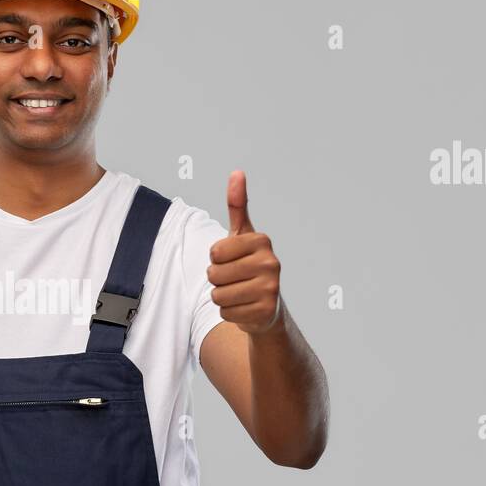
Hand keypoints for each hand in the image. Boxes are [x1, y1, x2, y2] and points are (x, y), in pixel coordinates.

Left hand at [207, 170, 282, 336]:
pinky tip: (244, 307)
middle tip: (234, 279)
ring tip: (238, 293)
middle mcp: (271, 263)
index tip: (231, 259)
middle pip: (214, 274)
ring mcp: (270, 288)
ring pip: (218, 295)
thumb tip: (236, 173)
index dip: (216, 259)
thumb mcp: (242, 235)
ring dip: (221, 297)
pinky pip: (225, 313)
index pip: (214, 252)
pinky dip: (229, 313)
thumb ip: (237, 206)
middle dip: (217, 280)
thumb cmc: (249, 265)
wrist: (267, 306)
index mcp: (262, 241)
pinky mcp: (265, 312)